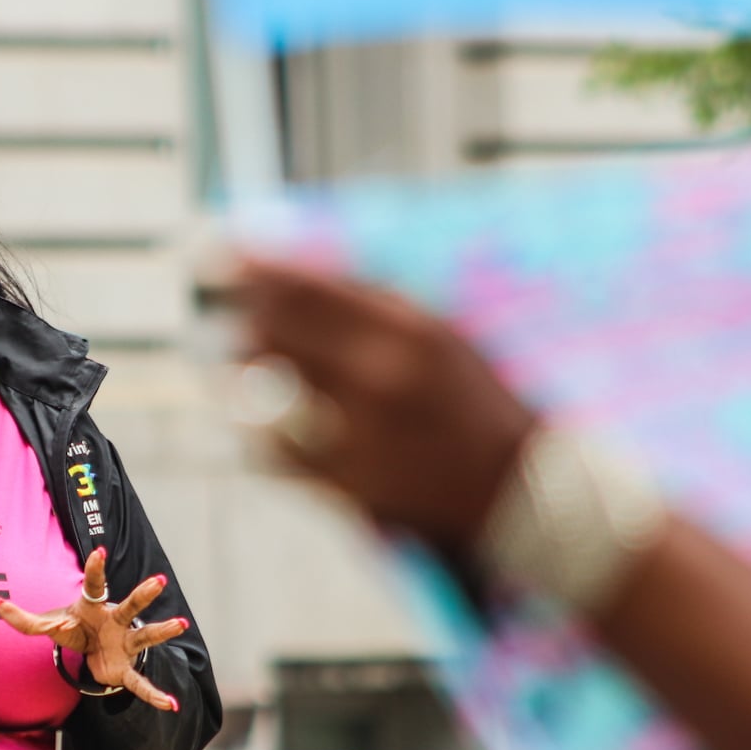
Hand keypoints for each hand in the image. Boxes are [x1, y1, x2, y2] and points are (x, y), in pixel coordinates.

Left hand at [0, 547, 188, 711]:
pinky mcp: (125, 669)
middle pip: (130, 606)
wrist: (94, 652)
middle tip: (159, 581)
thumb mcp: (50, 624)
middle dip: (143, 594)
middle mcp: (115, 621)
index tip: (99, 551)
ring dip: (161, 631)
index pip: (95, 584)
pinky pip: (140, 683)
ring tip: (180, 625)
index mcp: (95, 607)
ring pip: (145, 636)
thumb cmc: (74, 629)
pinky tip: (170, 705)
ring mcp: (124, 644)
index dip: (96, 569)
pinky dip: (153, 694)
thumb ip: (24, 619)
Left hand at [233, 256, 537, 549]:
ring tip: (243, 364)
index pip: (307, 288)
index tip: (232, 257)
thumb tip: (301, 265)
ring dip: (246, 373)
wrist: (518, 491)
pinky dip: (262, 430)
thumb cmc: (477, 403)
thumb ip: (374, 300)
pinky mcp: (344, 484)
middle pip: (275, 334)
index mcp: (409, 332)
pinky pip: (275, 449)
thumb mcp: (440, 333)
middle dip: (246, 318)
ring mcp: (359, 436)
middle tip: (235, 313)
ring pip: (264, 393)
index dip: (259, 269)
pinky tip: (264, 418)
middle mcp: (379, 380)